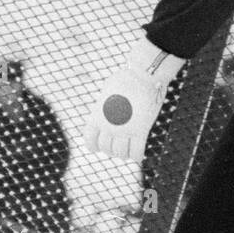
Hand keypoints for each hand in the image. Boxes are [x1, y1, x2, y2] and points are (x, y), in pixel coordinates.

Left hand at [83, 38, 185, 161]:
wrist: (143, 75)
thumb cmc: (127, 78)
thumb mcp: (107, 91)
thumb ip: (104, 105)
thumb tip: (106, 112)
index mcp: (97, 116)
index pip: (90, 140)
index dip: (94, 146)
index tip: (98, 147)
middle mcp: (108, 126)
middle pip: (107, 149)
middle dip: (112, 149)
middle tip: (118, 146)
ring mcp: (124, 130)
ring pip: (121, 153)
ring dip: (124, 154)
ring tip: (128, 152)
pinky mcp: (141, 131)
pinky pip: (137, 152)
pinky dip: (137, 156)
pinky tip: (138, 156)